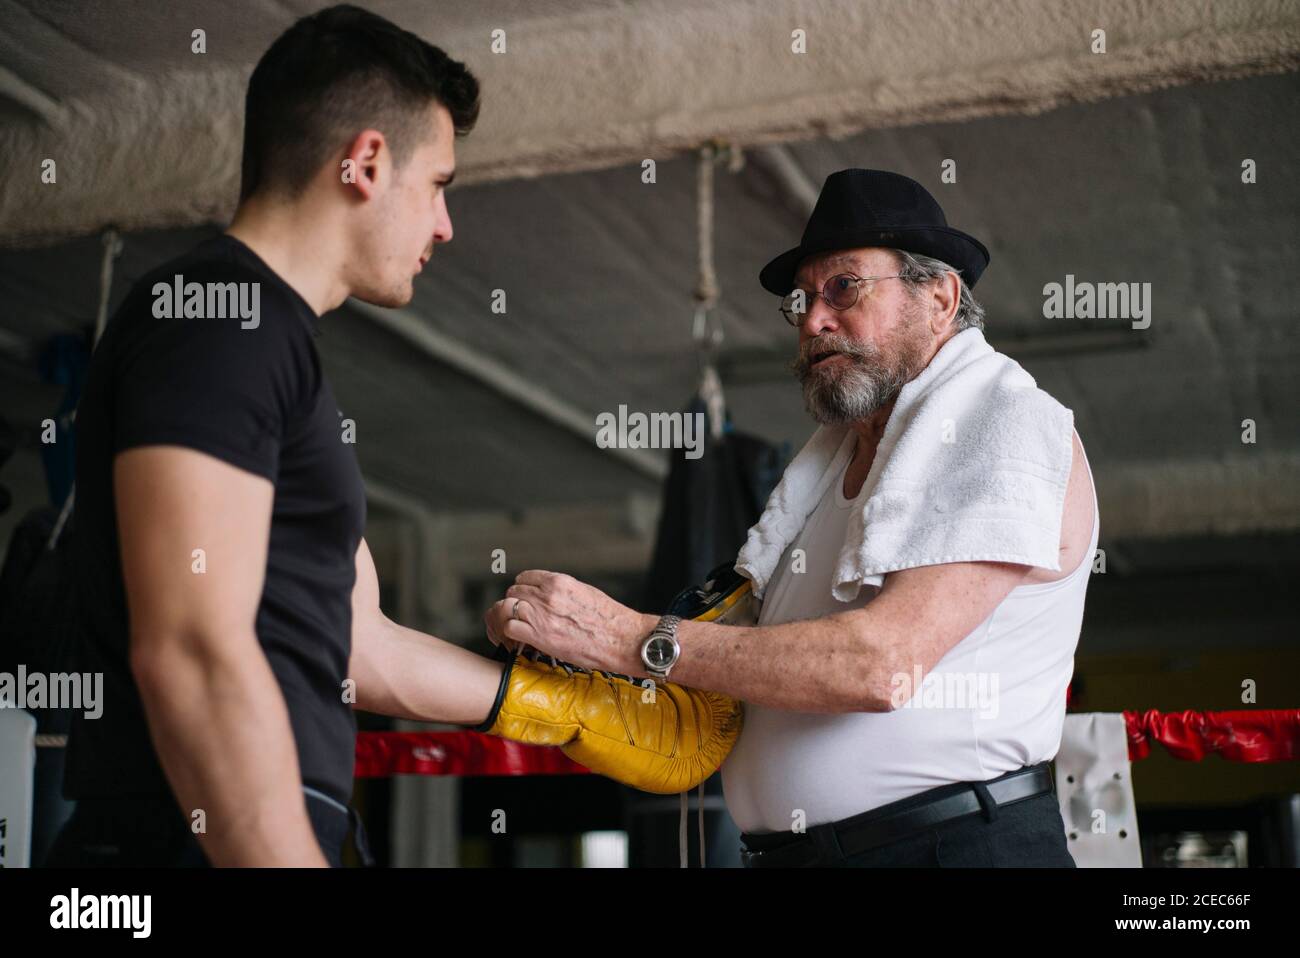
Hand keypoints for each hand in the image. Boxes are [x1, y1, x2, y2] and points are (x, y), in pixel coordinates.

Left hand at [484, 570, 651, 674]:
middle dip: (517, 601)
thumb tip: (548, 590)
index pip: (525, 577)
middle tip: (523, 612)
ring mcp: (542, 616)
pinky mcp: (540, 637)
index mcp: (559, 582)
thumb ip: (562, 589)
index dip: (524, 587)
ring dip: (512, 615)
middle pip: (515, 592)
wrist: (620, 639)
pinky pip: (510, 627)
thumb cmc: (608, 618)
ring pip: (509, 607)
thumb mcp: (584, 591)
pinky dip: (512, 631)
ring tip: (520, 624)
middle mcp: (548, 596)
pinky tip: (521, 636)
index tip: (525, 594)